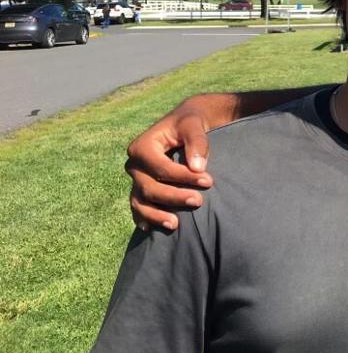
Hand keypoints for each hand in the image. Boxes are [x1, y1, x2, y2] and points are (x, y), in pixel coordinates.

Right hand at [126, 95, 225, 231]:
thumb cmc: (189, 123)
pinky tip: (152, 230)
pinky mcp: (140, 189)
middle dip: (173, 197)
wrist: (183, 125)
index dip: (183, 177)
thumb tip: (198, 167)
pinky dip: (144, 218)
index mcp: (142, 146)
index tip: (208, 181)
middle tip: (199, 201)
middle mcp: (134, 164)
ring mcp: (135, 179)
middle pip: (149, 187)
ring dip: (156, 214)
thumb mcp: (193, 125)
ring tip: (176, 225)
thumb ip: (197, 142)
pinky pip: (137, 208)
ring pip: (140, 201)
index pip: (161, 167)